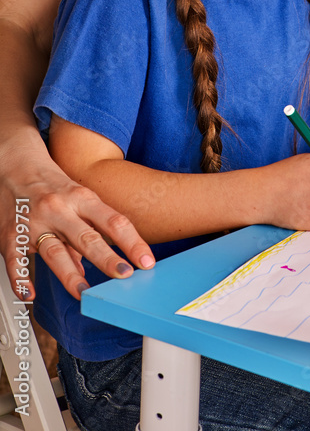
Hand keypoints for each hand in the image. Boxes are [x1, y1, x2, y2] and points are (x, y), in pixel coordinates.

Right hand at [1, 158, 153, 301]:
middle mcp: (59, 209)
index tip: (146, 261)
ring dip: (70, 274)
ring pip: (54, 251)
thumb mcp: (78, 198)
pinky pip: (16, 260)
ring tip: (84, 293)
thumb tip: (93, 265)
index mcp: (81, 198)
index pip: (113, 221)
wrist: (15, 165)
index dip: (132, 242)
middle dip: (107, 258)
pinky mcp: (11, 235)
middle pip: (87, 237)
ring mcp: (34, 222)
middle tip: (125, 275)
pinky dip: (21, 279)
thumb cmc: (53, 184)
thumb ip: (89, 229)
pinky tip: (31, 294)